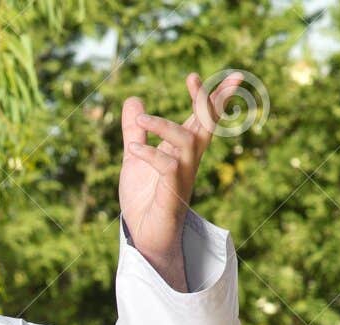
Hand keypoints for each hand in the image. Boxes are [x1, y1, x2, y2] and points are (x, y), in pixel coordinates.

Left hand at [118, 71, 242, 289]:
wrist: (144, 237)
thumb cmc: (145, 199)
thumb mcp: (134, 158)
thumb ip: (134, 131)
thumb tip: (133, 100)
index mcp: (182, 150)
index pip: (200, 118)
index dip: (205, 96)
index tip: (197, 73)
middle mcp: (189, 160)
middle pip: (206, 124)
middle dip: (206, 101)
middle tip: (194, 77)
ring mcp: (183, 176)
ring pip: (187, 141)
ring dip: (165, 126)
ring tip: (141, 120)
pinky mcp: (173, 192)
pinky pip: (169, 167)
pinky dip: (151, 155)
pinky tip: (133, 149)